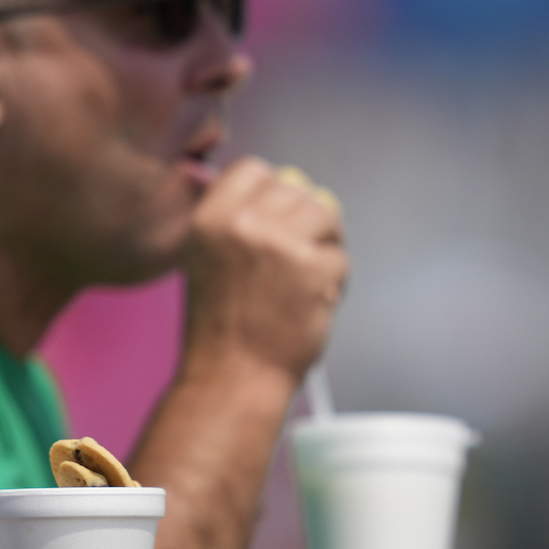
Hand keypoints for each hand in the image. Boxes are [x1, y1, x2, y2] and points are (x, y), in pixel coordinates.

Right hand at [178, 157, 346, 384]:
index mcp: (209, 218)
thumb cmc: (223, 328)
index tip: (273, 227)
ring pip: (325, 215)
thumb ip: (244, 220)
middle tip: (291, 266)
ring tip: (303, 283)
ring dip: (324, 247)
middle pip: (296, 190)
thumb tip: (298, 183)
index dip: (272, 195)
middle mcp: (241, 223)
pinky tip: (309, 304)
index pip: (255, 171)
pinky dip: (333, 282)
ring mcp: (278, 243)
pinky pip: (340, 257)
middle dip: (304, 224)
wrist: (232, 377)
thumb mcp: (209, 258)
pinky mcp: (312, 267)